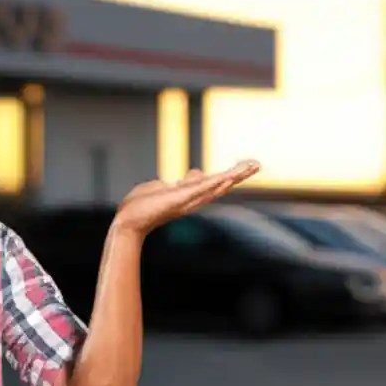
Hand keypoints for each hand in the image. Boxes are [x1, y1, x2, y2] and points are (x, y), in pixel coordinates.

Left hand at [113, 159, 260, 236]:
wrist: (128, 221)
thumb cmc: (141, 206)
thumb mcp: (163, 188)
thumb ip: (180, 182)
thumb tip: (197, 172)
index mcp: (188, 196)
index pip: (212, 184)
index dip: (228, 175)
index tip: (245, 165)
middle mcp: (191, 200)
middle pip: (220, 186)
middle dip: (239, 175)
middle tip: (256, 164)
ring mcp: (187, 200)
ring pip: (215, 187)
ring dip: (233, 176)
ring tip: (250, 166)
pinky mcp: (179, 199)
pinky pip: (200, 190)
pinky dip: (214, 183)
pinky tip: (228, 176)